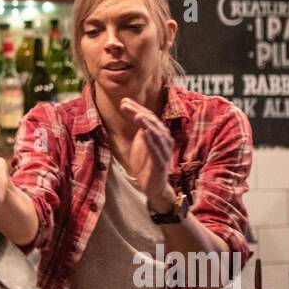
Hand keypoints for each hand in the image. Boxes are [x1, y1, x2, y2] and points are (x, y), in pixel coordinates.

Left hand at [118, 97, 176, 213]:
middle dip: (139, 112)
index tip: (123, 101)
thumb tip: (133, 111)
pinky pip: (156, 151)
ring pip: (158, 134)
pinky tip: (145, 133)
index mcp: (159, 134)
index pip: (148, 117)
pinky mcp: (161, 164)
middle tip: (126, 104)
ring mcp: (164, 152)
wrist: (154, 187)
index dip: (137, 108)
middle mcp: (164, 140)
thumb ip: (140, 129)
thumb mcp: (141, 143)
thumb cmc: (147, 164)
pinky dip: (151, 141)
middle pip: (153, 122)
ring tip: (138, 115)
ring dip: (147, 124)